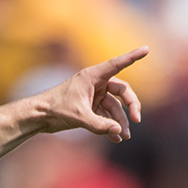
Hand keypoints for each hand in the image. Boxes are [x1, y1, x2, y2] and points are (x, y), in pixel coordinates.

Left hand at [29, 48, 147, 140]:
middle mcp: (96, 84)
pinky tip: (116, 138)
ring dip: (120, 121)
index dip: (132, 57)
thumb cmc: (55, 110)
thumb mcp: (79, 117)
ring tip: (124, 136)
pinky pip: (107, 116)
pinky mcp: (91, 108)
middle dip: (131, 106)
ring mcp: (94, 96)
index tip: (147, 49)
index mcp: (92, 76)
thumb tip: (119, 131)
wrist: (39, 117)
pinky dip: (111, 126)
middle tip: (137, 120)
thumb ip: (99, 124)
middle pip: (123, 91)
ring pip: (115, 107)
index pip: (117, 64)